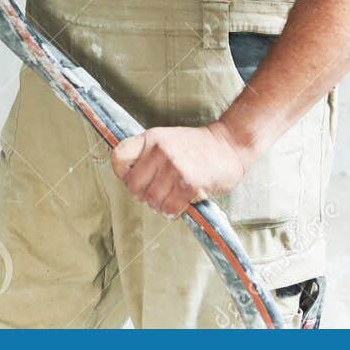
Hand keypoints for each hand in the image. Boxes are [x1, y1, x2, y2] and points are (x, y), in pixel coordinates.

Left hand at [109, 124, 250, 218]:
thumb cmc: (197, 145)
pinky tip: (179, 204)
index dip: (122, 172)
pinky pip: (170, 207)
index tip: (133, 178)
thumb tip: (130, 179)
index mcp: (151, 138)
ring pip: (151, 200)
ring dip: (158, 206)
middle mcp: (160, 151)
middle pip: (133, 185)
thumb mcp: (167, 139)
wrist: (230, 144)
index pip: (119, 157)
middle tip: (153, 195)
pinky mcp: (190, 184)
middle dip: (141, 195)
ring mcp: (175, 167)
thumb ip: (148, 155)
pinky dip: (172, 211)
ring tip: (168, 200)